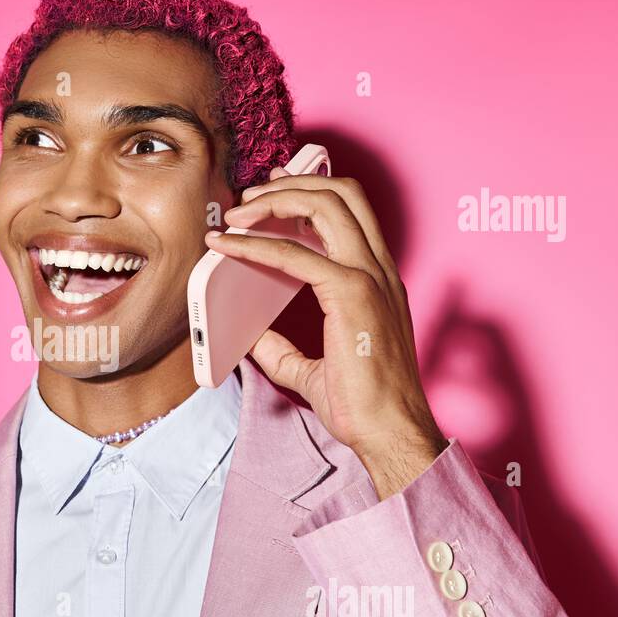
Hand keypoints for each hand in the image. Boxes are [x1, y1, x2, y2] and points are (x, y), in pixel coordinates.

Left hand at [208, 170, 448, 497]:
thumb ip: (281, 348)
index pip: (349, 212)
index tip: (270, 192)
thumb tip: (248, 337)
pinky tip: (228, 246)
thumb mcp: (310, 370)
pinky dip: (255, 243)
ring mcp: (370, 278)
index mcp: (378, 281)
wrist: (390, 433)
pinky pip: (295, 254)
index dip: (308, 192)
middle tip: (248, 197)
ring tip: (237, 212)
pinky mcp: (352, 295)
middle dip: (290, 183)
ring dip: (274, 200)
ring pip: (326, 204)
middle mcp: (379, 270)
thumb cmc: (363, 407)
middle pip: (342, 193)